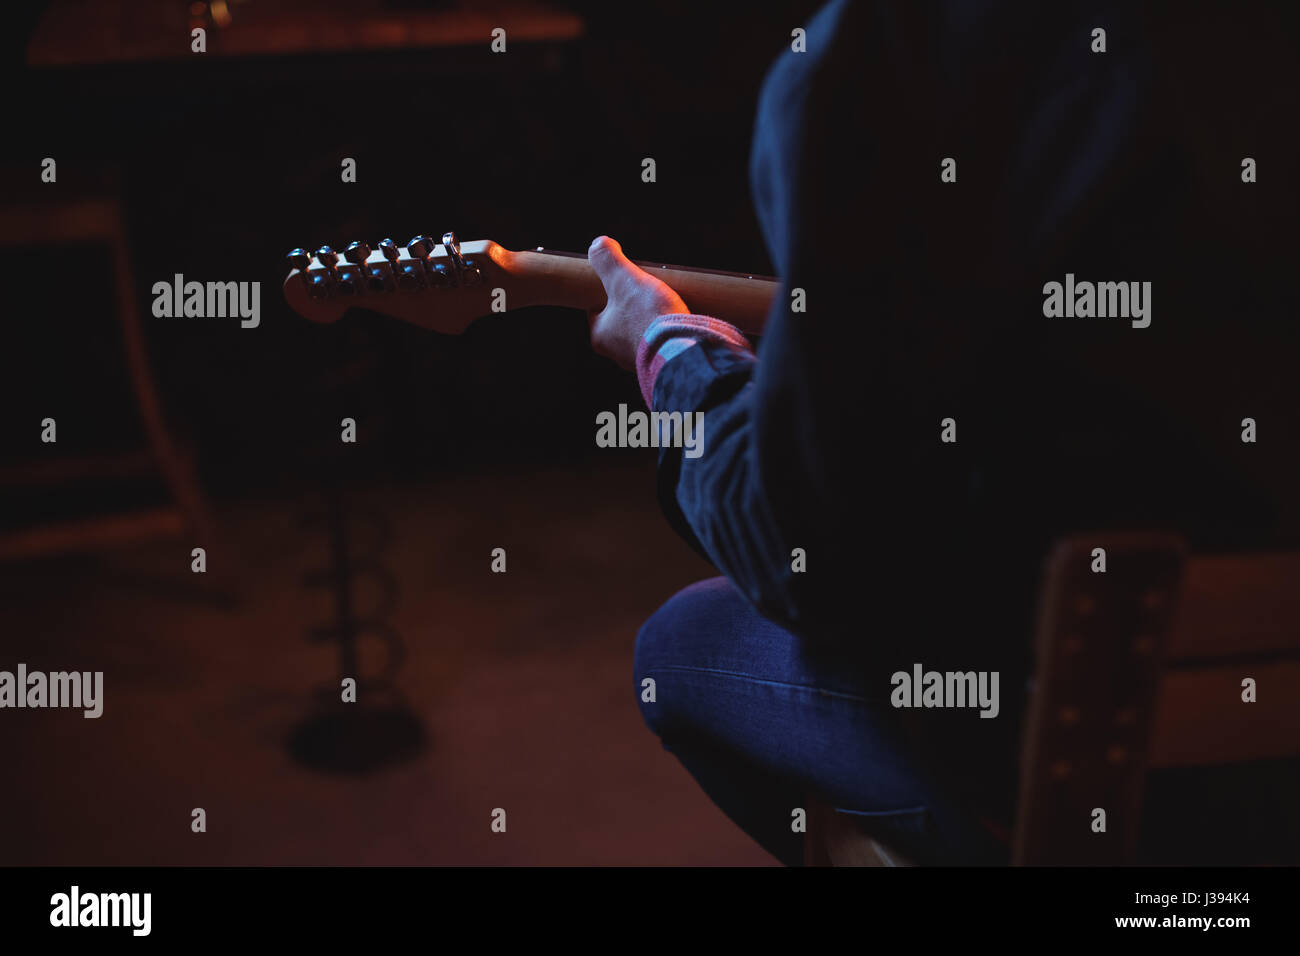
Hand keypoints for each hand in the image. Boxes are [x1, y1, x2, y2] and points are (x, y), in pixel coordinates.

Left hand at [587, 235, 688, 368]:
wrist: (681, 348)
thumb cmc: (648, 316)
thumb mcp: (623, 279)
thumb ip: (608, 260)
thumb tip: (597, 243)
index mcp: (600, 336)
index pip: (595, 312)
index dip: (606, 295)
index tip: (618, 285)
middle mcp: (617, 354)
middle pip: (618, 324)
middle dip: (630, 310)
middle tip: (643, 294)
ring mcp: (639, 362)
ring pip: (640, 336)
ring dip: (649, 323)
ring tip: (662, 307)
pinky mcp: (661, 365)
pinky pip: (659, 346)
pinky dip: (664, 335)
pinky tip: (675, 324)